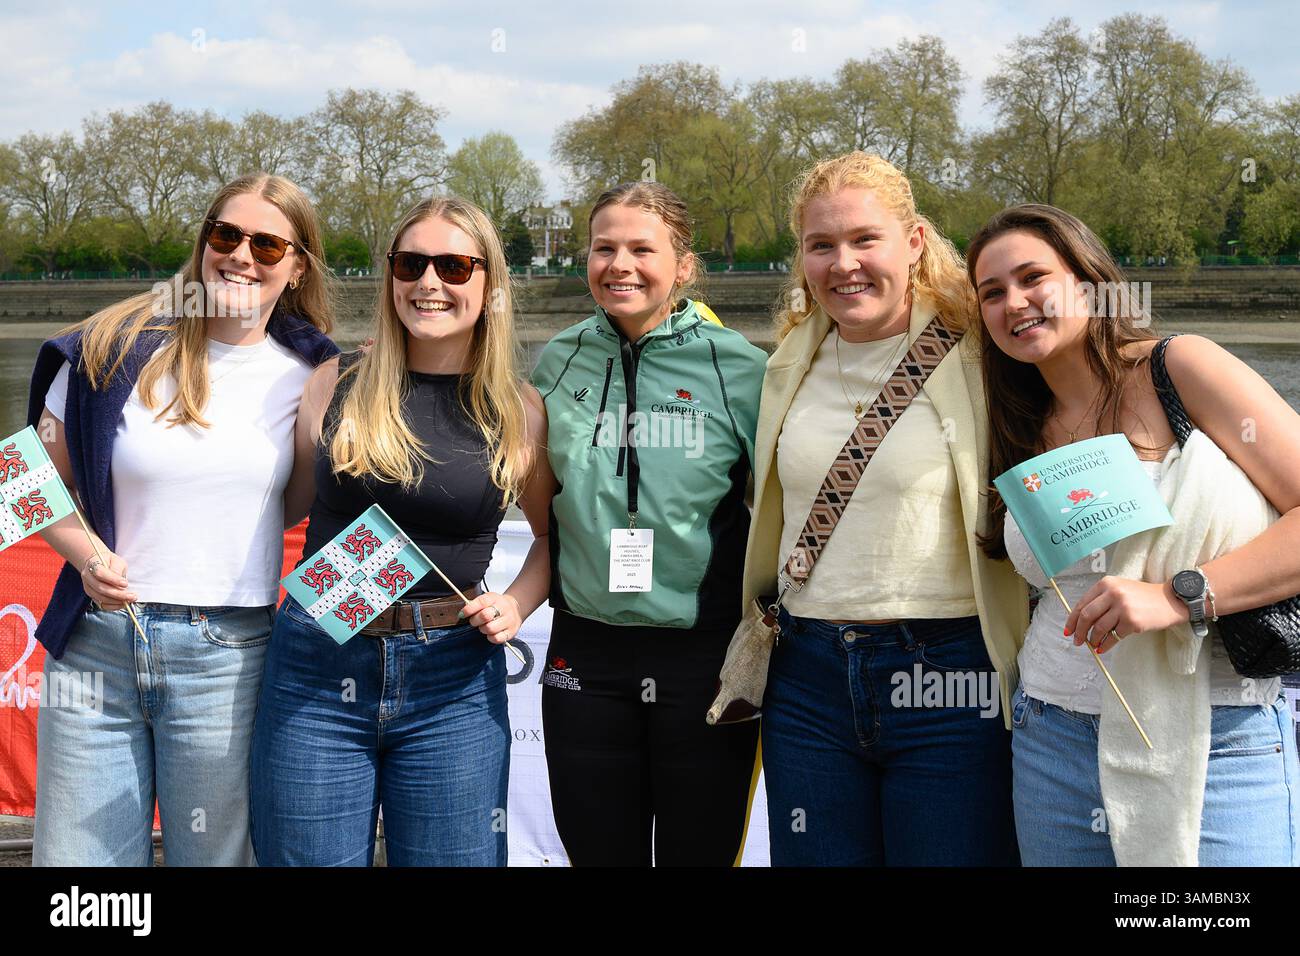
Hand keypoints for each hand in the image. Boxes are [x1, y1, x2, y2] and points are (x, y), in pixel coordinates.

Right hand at [80, 551, 135, 611]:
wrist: (99, 564)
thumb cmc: (110, 562)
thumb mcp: (117, 561)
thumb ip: (117, 570)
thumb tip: (121, 583)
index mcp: (92, 565)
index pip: (100, 573)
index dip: (113, 580)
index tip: (125, 584)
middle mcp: (87, 577)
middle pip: (100, 588)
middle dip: (118, 594)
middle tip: (131, 596)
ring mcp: (88, 588)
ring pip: (100, 598)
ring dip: (116, 601)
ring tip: (129, 600)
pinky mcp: (92, 596)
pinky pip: (101, 604)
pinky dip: (112, 606)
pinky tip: (122, 604)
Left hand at [460, 592, 520, 644]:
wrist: (516, 608)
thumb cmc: (497, 605)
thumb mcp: (488, 599)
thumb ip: (476, 604)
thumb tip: (462, 613)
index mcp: (495, 598)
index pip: (481, 602)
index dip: (469, 609)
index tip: (462, 614)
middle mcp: (503, 608)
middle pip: (485, 616)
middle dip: (475, 621)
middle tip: (474, 621)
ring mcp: (509, 620)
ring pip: (490, 628)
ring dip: (483, 629)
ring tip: (484, 626)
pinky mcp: (511, 632)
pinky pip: (497, 638)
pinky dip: (491, 637)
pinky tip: (491, 633)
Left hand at [1064, 576, 1188, 653]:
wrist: (1170, 600)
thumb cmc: (1142, 597)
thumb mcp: (1120, 590)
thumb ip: (1101, 601)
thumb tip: (1082, 622)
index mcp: (1106, 584)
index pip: (1082, 603)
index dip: (1072, 619)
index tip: (1068, 630)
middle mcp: (1113, 593)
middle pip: (1087, 616)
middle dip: (1079, 631)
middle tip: (1077, 641)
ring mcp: (1123, 607)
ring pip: (1099, 628)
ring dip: (1093, 639)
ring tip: (1093, 645)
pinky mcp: (1132, 622)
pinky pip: (1113, 637)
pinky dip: (1106, 645)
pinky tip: (1103, 649)